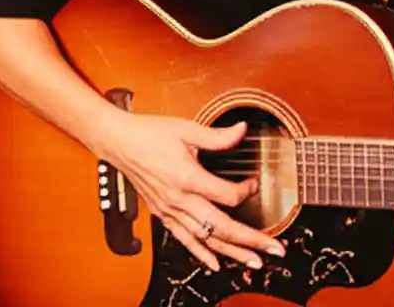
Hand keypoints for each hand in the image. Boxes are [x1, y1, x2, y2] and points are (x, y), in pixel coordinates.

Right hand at [94, 113, 285, 271]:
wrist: (120, 143)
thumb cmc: (150, 134)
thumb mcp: (186, 129)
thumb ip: (218, 135)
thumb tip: (243, 129)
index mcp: (187, 178)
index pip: (227, 196)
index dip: (247, 191)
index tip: (254, 183)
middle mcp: (179, 200)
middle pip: (221, 226)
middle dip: (250, 240)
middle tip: (274, 248)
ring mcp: (170, 210)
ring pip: (206, 239)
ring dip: (232, 252)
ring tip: (254, 262)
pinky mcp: (163, 215)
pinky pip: (185, 240)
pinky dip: (201, 254)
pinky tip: (216, 264)